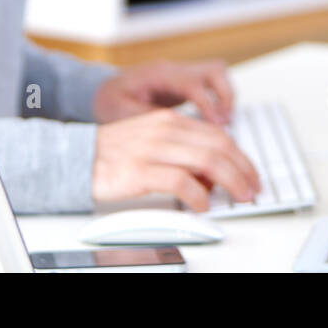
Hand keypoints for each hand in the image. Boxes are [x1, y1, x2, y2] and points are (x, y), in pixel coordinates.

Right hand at [91, 108, 261, 211]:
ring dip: (230, 182)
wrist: (76, 157)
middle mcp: (165, 131)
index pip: (218, 135)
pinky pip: (180, 182)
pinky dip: (198, 196)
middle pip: (218, 147)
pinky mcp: (140, 171)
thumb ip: (182, 152)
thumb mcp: (153, 141)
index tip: (250, 174)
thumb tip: (212, 175)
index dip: (241, 156)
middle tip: (252, 190)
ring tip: (237, 198)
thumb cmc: (115, 153)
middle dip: (242, 170)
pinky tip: (203, 206)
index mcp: (170, 121)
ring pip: (206, 161)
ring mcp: (153, 149)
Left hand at [93, 59, 233, 124]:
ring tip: (225, 123)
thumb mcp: (121, 113)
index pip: (192, 84)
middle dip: (226, 96)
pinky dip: (219, 100)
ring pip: (217, 73)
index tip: (218, 125)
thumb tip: (178, 134)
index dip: (208, 104)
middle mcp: (173, 70)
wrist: (101, 91)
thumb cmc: (108, 101)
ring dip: (226, 96)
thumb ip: (150, 121)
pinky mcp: (184, 83)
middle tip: (226, 122)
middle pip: (214, 70)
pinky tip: (215, 122)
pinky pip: (211, 84)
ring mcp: (180, 74)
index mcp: (158, 75)